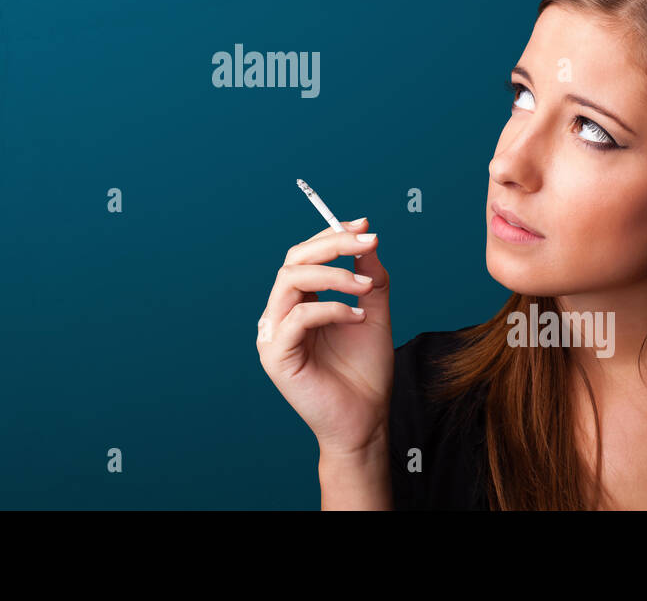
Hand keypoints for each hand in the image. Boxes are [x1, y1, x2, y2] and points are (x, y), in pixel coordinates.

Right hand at [257, 217, 392, 457]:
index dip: (331, 235)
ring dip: (333, 275)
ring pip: (290, 280)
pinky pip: (297, 317)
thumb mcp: (373, 313)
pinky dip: (331, 309)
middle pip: (294, 260)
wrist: (365, 420)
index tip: (365, 225)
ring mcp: (273, 333)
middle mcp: (281, 313)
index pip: (305, 256)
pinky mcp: (275, 355)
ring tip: (365, 288)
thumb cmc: (365, 371)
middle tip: (366, 242)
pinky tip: (357, 317)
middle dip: (332, 244)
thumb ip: (369, 278)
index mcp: (299, 302)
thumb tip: (368, 239)